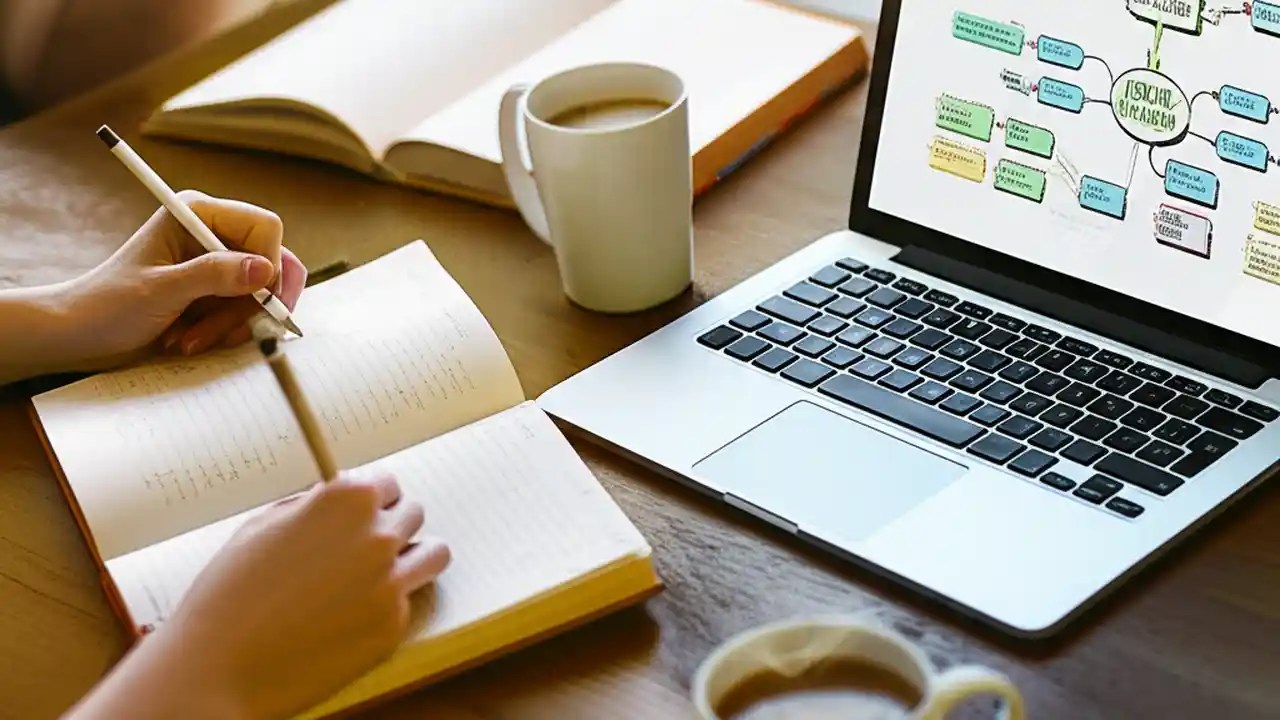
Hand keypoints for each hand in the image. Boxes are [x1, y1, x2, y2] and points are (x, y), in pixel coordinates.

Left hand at [63, 191, 306, 368]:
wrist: (80, 332)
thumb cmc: (108, 304)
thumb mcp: (160, 290)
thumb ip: (213, 276)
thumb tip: (265, 270)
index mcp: (198, 214)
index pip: (265, 229)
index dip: (268, 265)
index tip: (256, 299)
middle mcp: (212, 233)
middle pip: (271, 263)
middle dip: (252, 303)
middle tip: (231, 330)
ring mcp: (215, 263)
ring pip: (260, 293)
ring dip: (232, 323)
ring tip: (190, 338)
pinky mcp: (215, 289)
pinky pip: (245, 310)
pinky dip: (225, 330)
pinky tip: (191, 338)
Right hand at [69, 470, 450, 719]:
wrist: (218, 666)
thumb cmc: (229, 592)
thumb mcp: (263, 524)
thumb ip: (312, 505)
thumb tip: (334, 500)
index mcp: (348, 500)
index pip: (387, 483)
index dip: (368, 499)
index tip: (357, 513)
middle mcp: (379, 536)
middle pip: (412, 514)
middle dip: (388, 525)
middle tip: (359, 547)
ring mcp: (392, 584)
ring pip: (433, 554)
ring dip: (412, 557)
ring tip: (384, 571)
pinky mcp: (393, 627)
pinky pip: (406, 604)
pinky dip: (384, 607)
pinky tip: (348, 619)